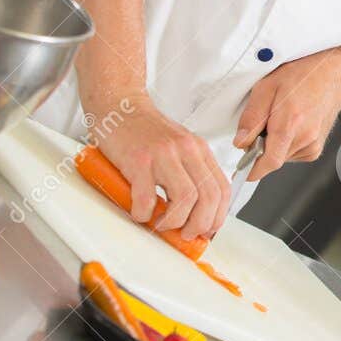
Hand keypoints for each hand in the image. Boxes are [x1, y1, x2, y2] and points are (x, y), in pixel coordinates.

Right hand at [87, 94, 231, 240]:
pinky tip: (139, 212)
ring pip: (185, 199)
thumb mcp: (178, 149)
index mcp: (199, 150)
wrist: (118, 106)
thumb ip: (189, 174)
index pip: (222, 189)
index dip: (217, 217)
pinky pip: (147, 198)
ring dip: (174, 222)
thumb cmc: (144, 133)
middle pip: (209, 197)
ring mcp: (163, 154)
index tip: (205, 231)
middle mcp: (186, 150)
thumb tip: (194, 213)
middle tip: (184, 234)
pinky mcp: (139, 160)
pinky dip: (143, 213)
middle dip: (199, 225)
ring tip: (161, 224)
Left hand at [235, 50, 340, 181]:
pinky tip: (292, 124)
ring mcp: (313, 145)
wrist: (333, 75)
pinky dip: (285, 143)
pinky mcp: (316, 149)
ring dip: (274, 143)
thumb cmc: (303, 76)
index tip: (241, 172)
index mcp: (291, 122)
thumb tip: (241, 142)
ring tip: (282, 118)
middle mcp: (305, 138)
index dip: (252, 170)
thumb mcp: (266, 87)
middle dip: (261, 146)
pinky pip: (290, 154)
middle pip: (272, 158)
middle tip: (265, 122)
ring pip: (280, 156)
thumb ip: (252, 117)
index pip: (270, 161)